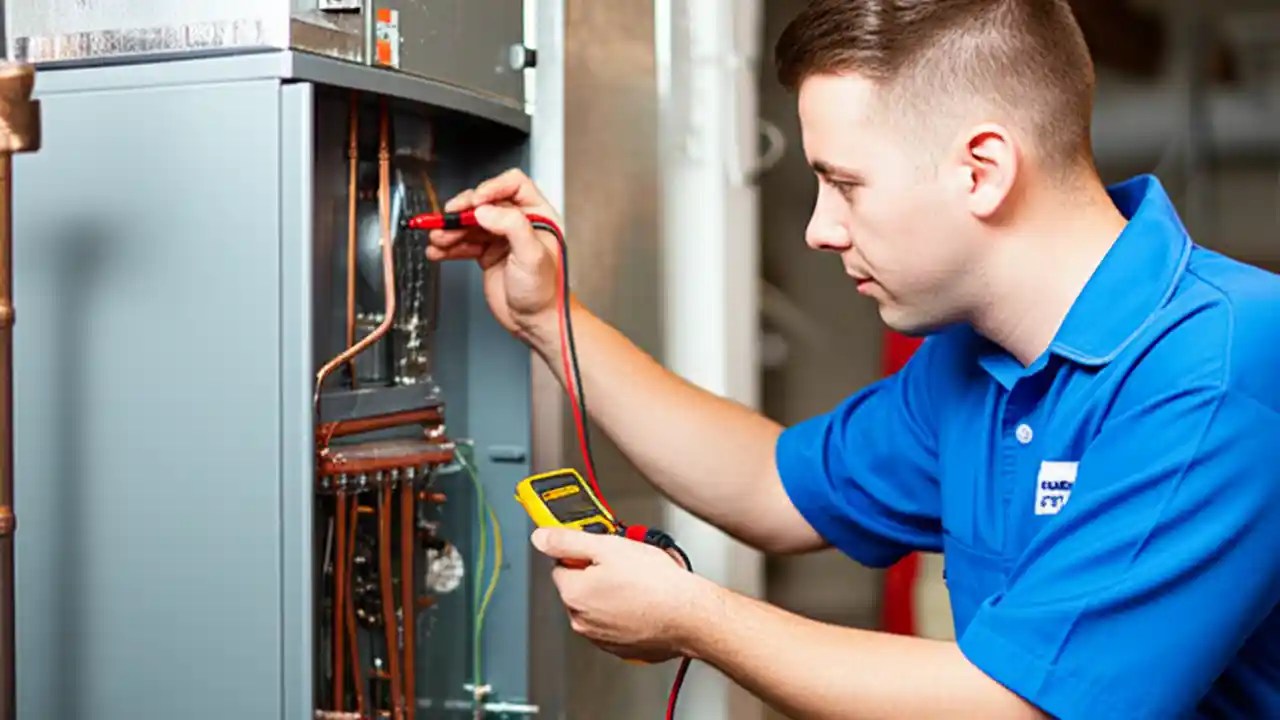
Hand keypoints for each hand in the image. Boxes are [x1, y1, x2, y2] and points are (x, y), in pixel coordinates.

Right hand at [426, 169, 564, 350]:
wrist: (536, 322)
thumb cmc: (545, 291)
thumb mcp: (532, 255)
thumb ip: (511, 227)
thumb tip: (485, 210)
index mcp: (538, 215)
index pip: (514, 185)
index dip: (492, 188)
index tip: (476, 201)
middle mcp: (518, 223)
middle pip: (485, 202)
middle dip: (463, 211)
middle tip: (448, 219)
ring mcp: (500, 238)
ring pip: (470, 222)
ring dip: (451, 229)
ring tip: (438, 239)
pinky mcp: (487, 254)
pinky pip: (463, 243)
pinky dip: (448, 247)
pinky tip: (438, 251)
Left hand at [531, 527, 710, 662]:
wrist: (689, 616)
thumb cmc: (655, 584)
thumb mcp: (607, 546)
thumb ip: (568, 540)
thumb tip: (541, 537)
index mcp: (573, 593)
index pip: (561, 564)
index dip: (583, 551)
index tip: (600, 547)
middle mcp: (581, 620)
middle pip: (580, 585)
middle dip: (598, 572)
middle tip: (626, 562)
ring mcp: (601, 637)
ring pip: (599, 605)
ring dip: (613, 593)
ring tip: (641, 582)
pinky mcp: (622, 648)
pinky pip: (617, 623)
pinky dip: (627, 612)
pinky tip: (646, 601)